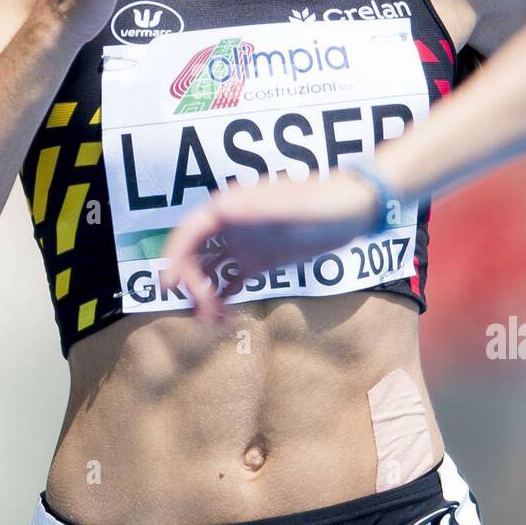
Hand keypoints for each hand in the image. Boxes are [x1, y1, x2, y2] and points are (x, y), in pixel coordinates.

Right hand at [159, 169, 380, 323]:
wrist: (356, 207)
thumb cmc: (328, 201)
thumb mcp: (296, 207)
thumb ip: (262, 210)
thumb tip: (222, 210)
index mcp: (233, 206)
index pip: (190, 232)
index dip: (173, 258)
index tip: (168, 287)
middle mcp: (233, 225)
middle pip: (194, 255)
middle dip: (191, 284)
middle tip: (204, 312)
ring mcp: (245, 243)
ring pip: (209, 272)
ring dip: (204, 296)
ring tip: (214, 323)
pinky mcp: (260, 260)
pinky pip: (231, 281)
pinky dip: (223, 300)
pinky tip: (226, 320)